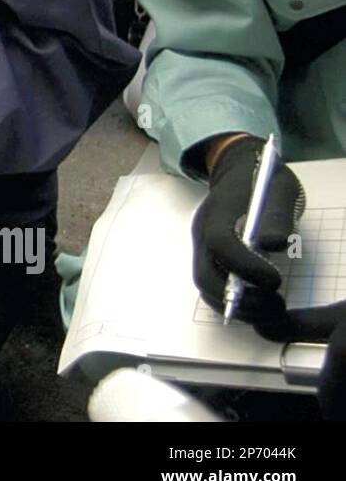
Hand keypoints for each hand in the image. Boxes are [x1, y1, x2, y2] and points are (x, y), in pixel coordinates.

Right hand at [191, 135, 304, 329]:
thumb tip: (275, 244)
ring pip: (206, 286)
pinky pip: (212, 284)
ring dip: (234, 306)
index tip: (275, 281)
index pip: (221, 245)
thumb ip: (277, 215)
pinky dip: (232, 301)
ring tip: (268, 309)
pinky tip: (256, 301)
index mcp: (216, 214)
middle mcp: (201, 234)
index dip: (246, 268)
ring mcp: (202, 247)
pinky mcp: (208, 257)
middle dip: (237, 300)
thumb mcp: (277, 188)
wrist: (236, 171)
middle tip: (271, 306)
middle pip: (204, 276)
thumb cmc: (260, 180)